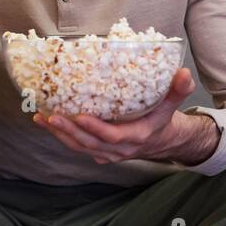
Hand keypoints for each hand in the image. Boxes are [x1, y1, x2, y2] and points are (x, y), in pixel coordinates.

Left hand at [33, 69, 198, 163]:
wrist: (162, 141)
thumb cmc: (162, 119)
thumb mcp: (172, 105)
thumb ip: (178, 90)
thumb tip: (184, 73)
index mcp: (136, 136)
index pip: (113, 136)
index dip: (95, 128)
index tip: (79, 116)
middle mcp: (120, 149)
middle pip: (90, 143)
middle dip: (69, 131)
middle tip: (51, 116)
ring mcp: (108, 153)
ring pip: (80, 146)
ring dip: (59, 134)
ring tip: (41, 118)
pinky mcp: (99, 152)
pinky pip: (77, 146)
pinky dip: (60, 136)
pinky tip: (45, 122)